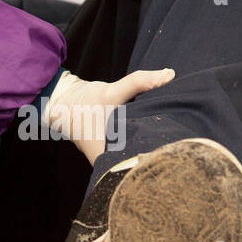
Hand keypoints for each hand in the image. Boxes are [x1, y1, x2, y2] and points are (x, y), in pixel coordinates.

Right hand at [45, 68, 174, 163]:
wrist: (62, 102)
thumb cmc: (83, 102)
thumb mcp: (110, 92)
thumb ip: (139, 82)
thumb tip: (170, 74)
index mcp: (108, 159)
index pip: (140, 167)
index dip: (159, 159)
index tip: (176, 145)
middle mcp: (109, 164)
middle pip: (142, 163)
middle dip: (159, 151)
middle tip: (179, 135)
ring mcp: (111, 158)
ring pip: (138, 155)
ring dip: (152, 144)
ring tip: (172, 133)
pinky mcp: (114, 148)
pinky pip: (134, 147)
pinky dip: (144, 139)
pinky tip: (157, 130)